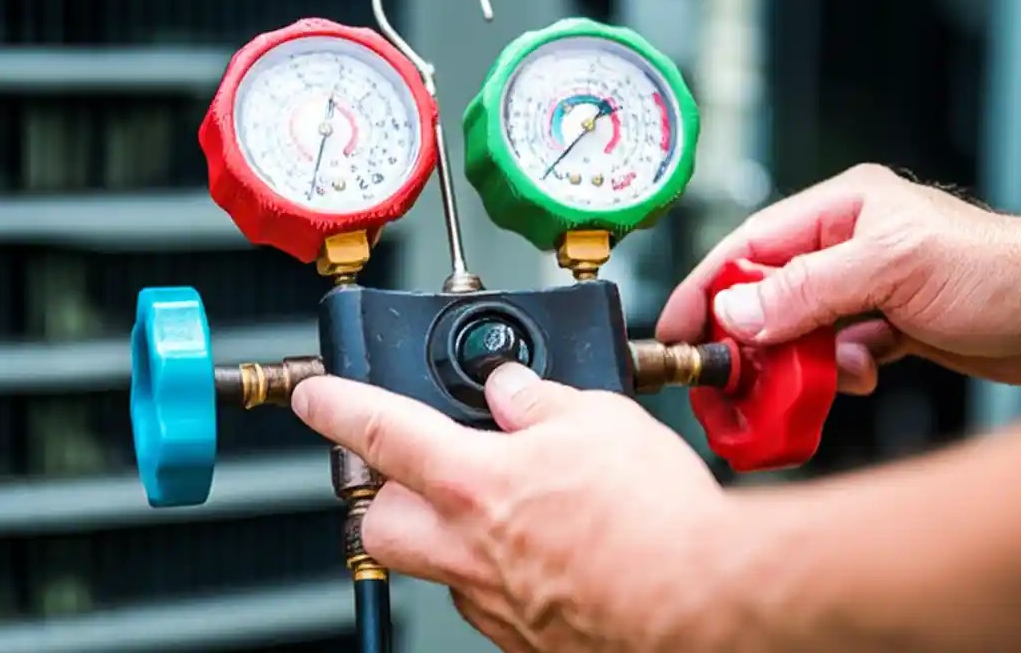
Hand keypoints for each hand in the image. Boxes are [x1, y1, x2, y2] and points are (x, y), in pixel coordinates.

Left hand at [293, 364, 747, 651]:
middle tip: (420, 466)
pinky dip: (504, 571)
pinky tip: (550, 552)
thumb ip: (540, 402)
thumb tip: (512, 392)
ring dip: (451, 532)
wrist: (705, 604)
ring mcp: (496, 602)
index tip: (315, 397)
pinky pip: (490, 600)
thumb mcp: (600, 419)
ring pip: (437, 565)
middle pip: (380, 521)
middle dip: (383, 492)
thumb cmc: (656, 517)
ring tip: (511, 504)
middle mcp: (470, 549)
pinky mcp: (528, 639)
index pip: (378, 431)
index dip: (336, 406)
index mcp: (474, 481)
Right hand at [657, 164, 1020, 392]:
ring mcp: (862, 290)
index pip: (750, 245)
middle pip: (767, 294)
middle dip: (752, 335)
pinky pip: (832, 356)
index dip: (708, 284)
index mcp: (839, 211)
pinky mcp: (882, 329)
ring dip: (798, 361)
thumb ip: (808, 288)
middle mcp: (845, 248)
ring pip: (796, 332)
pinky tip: (860, 373)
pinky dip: (835, 373)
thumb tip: (738, 310)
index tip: (679, 324)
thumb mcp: (891, 268)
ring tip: (810, 378)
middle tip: (734, 371)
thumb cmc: (997, 268)